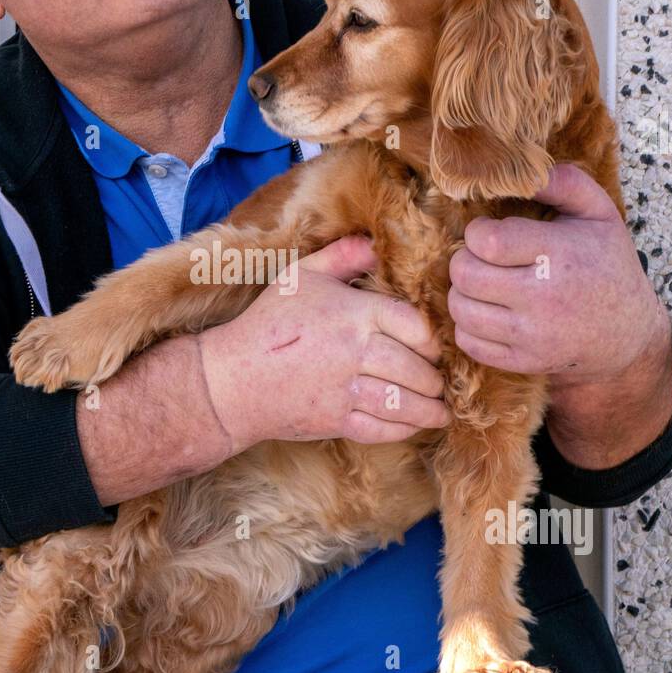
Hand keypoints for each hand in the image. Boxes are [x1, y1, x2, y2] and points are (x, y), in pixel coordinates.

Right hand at [197, 234, 449, 452]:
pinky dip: (405, 429)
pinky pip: (383, 428)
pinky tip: (415, 424)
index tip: (433, 347)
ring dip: (429, 408)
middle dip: (433, 377)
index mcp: (353, 313)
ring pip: (404, 402)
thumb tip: (376, 243)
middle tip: (439, 380)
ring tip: (439, 409)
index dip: (432, 340)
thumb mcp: (300, 277)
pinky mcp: (336, 421)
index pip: (415, 327)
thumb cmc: (267, 323)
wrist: (232, 380)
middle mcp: (354, 351)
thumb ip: (342, 257)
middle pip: (416, 368)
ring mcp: (346, 390)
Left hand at [447, 163, 668, 386]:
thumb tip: (525, 169)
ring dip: (462, 292)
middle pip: (465, 275)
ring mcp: (532, 335)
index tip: (488, 233)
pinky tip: (487, 311)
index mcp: (559, 254)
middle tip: (479, 258)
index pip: (487, 241)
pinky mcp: (523, 361)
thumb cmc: (607, 266)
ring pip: (460, 309)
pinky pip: (468, 342)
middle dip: (463, 260)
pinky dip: (468, 325)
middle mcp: (544, 298)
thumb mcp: (599, 214)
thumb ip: (564, 183)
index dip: (477, 232)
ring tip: (482, 283)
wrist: (627, 335)